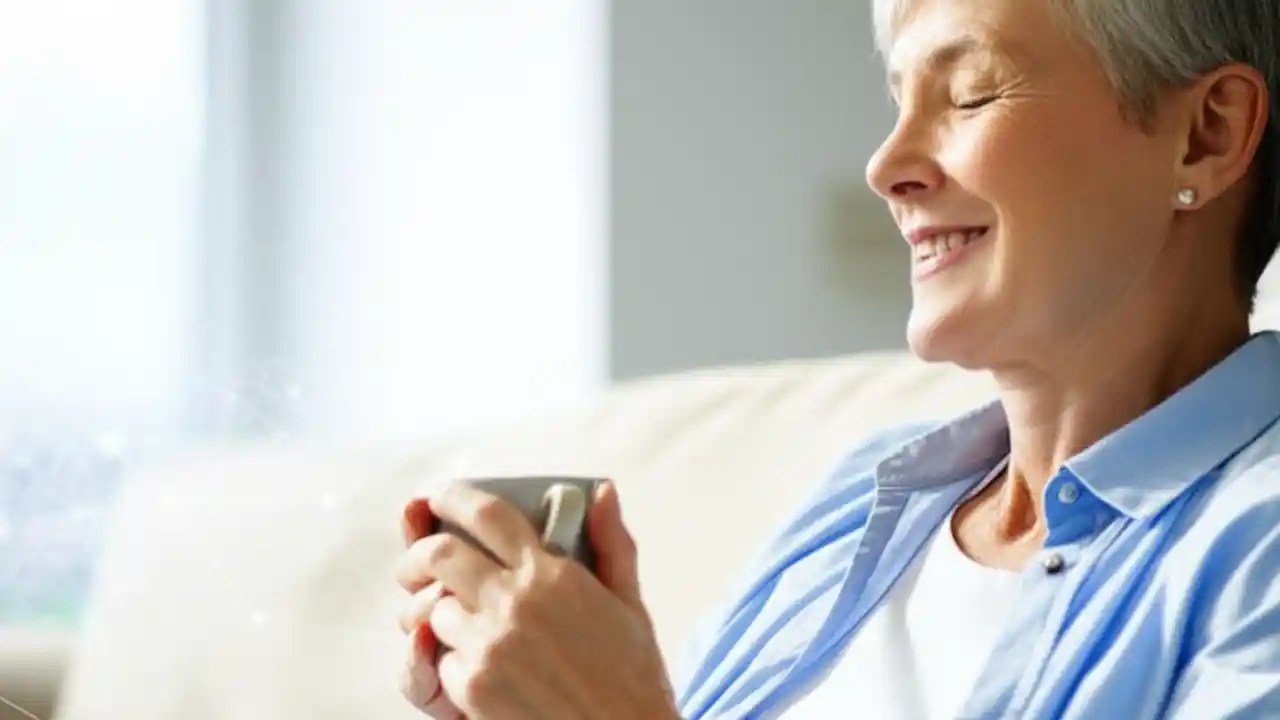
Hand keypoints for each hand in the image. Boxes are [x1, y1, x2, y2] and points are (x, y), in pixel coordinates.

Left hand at [396, 481, 678, 719]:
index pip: (488, 514)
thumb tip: (603, 491)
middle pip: (438, 553)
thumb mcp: (630, 603)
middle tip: (419, 565)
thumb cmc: (633, 677)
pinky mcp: (473, 686)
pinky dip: (453, 663)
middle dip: (419, 554)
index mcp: (551, 573)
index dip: (454, 497)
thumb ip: (611, 543)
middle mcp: (514, 601)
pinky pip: (440, 661)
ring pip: (434, 611)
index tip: (438, 497)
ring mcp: (489, 645)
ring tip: (459, 627)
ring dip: (441, 616)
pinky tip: (483, 671)